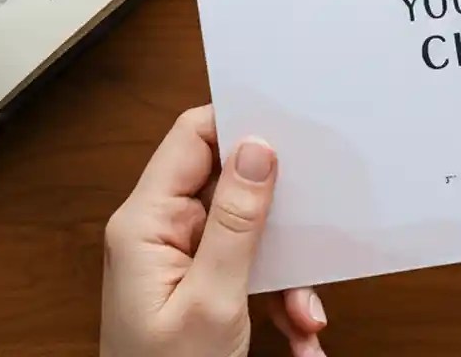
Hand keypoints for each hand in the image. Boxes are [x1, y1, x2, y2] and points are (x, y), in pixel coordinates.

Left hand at [100, 106, 328, 356]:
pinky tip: (299, 335)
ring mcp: (181, 260)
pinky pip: (252, 271)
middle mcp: (160, 232)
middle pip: (230, 185)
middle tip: (316, 220)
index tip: (290, 130)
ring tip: (306, 311)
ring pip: (252, 233)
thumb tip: (257, 149)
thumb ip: (237, 222)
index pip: (191, 139)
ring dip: (288, 271)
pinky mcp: (201, 286)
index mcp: (145, 223)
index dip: (239, 124)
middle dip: (279, 214)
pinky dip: (281, 299)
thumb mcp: (212, 300)